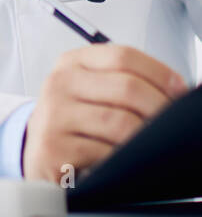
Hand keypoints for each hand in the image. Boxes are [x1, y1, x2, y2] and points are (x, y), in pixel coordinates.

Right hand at [22, 44, 188, 183]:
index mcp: (72, 62)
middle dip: (160, 107)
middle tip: (172, 123)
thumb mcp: (91, 91)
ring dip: (146, 136)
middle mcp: (59, 83)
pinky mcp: (54, 148)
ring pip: (121, 122)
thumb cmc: (75, 123)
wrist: (37, 154)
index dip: (159, 72)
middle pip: (126, 87)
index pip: (123, 56)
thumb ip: (125, 82)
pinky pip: (107, 152)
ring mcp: (54, 115)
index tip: (178, 90)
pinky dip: (126, 159)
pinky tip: (127, 160)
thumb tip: (177, 88)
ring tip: (153, 143)